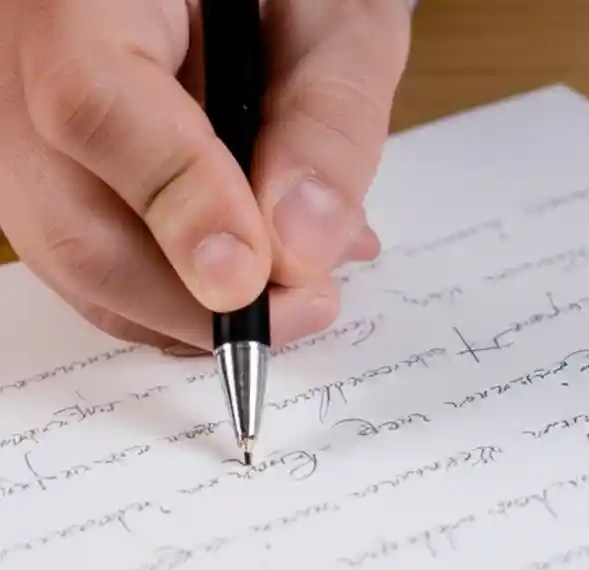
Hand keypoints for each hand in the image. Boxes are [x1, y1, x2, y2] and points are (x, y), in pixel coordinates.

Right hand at [0, 0, 410, 351]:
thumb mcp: (342, 26)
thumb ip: (327, 120)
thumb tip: (298, 252)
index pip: (91, 101)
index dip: (178, 205)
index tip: (256, 280)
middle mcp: (21, 55)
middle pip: (64, 212)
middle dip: (191, 298)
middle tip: (306, 308)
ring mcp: (21, 117)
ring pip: (72, 251)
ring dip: (192, 304)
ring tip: (299, 293)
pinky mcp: (54, 166)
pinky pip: (95, 249)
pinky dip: (182, 288)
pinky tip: (264, 274)